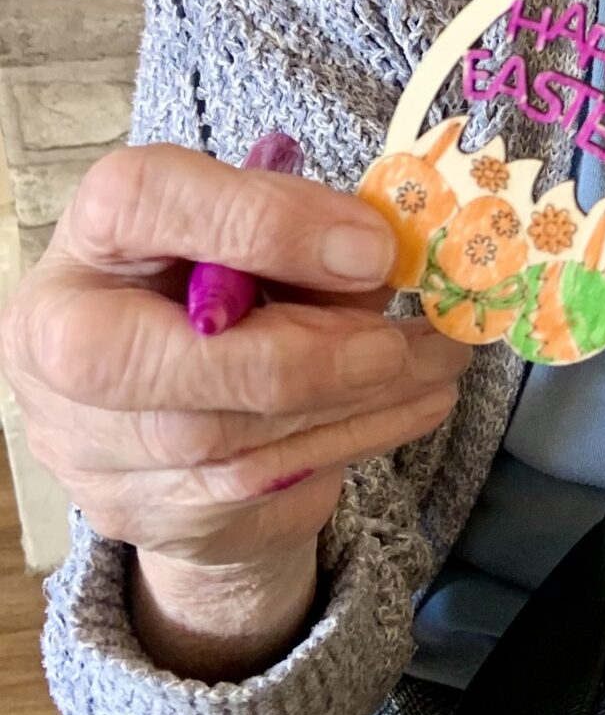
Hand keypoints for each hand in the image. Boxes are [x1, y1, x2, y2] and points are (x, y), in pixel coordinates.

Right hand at [1, 144, 466, 580]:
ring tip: (437, 366)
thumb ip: (302, 232)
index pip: (145, 201)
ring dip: (358, 404)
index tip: (372, 248)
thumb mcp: (254, 235)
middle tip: (408, 342)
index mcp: (88, 234)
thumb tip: (381, 256)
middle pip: (173, 356)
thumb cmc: (217, 289)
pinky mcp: (140, 513)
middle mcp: (57, 338)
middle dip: (314, 356)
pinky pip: (259, 488)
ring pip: (230, 441)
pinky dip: (352, 440)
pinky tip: (411, 406)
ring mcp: (86, 442)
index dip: (263, 221)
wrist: (165, 403)